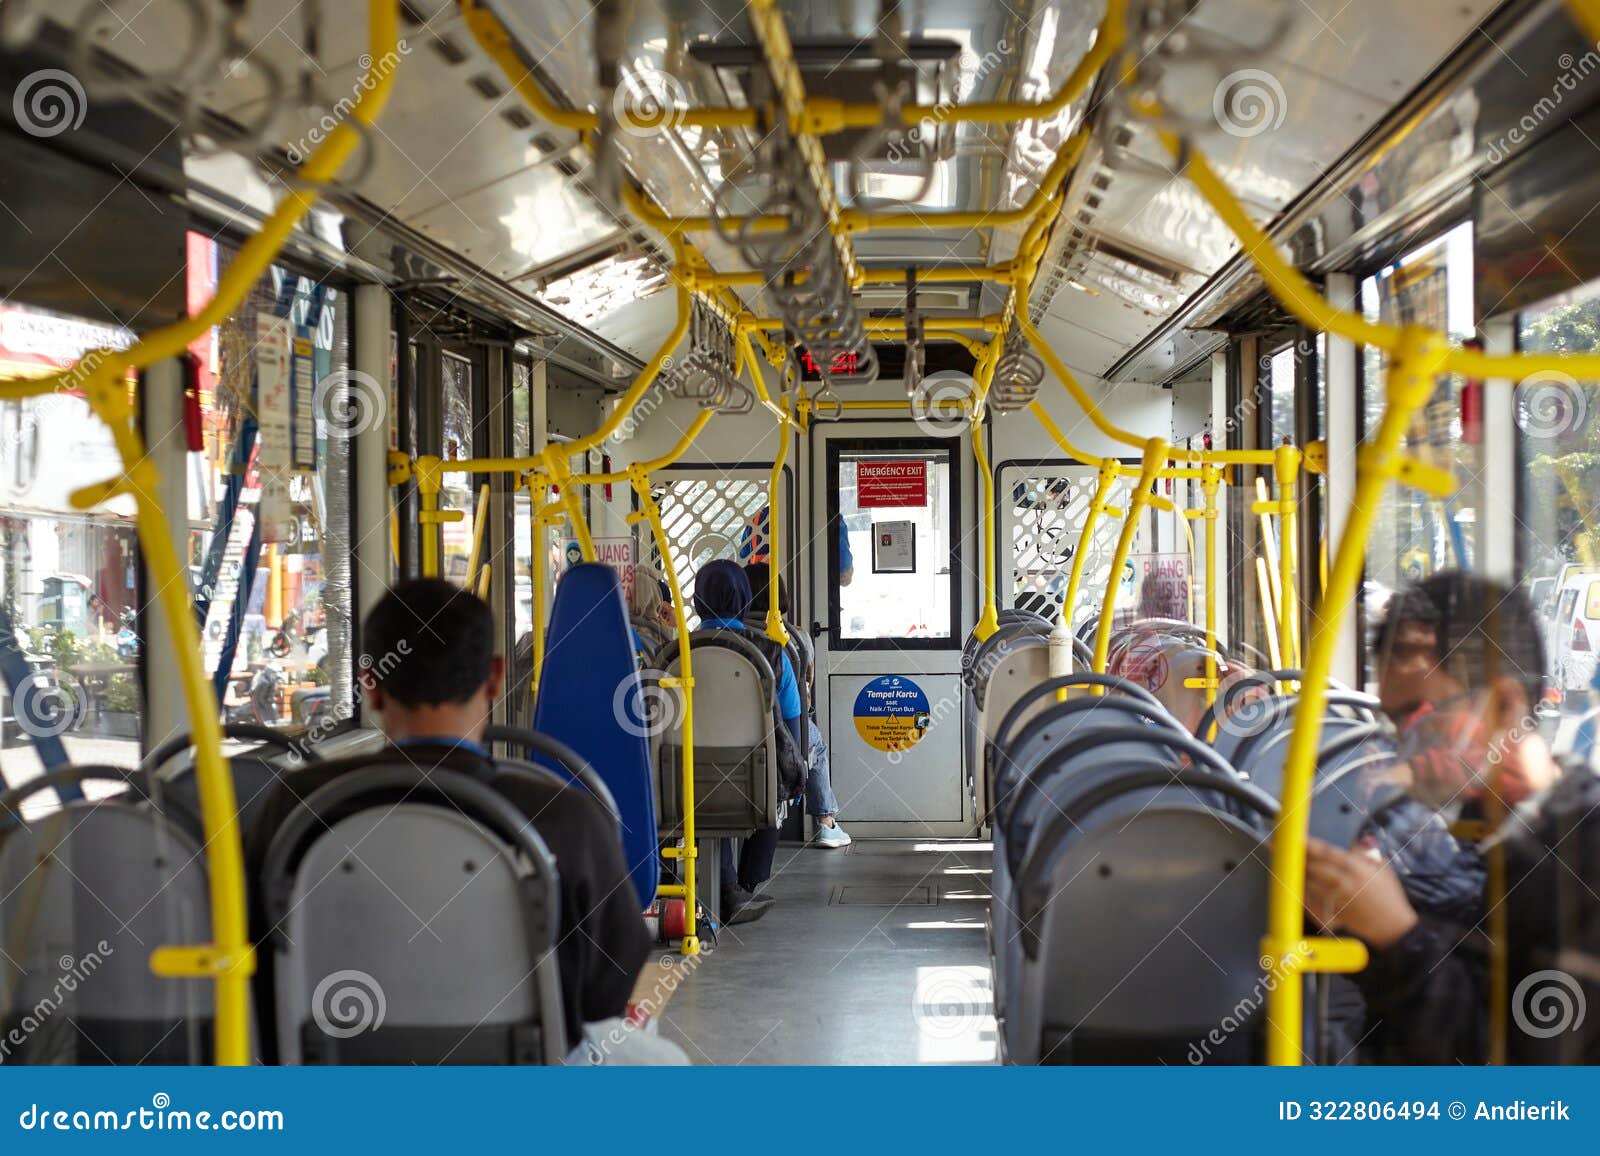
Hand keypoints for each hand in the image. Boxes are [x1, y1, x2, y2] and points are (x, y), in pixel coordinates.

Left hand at [1304, 838, 1418, 949]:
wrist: (1394, 927)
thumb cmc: (1390, 896)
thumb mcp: (1383, 868)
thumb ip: (1365, 854)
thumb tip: (1352, 844)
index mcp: (1356, 868)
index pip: (1326, 852)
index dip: (1308, 844)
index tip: (1295, 838)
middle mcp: (1343, 882)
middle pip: (1313, 866)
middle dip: (1299, 858)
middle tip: (1288, 852)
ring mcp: (1336, 899)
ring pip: (1308, 882)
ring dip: (1299, 874)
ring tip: (1293, 867)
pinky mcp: (1332, 914)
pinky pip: (1310, 901)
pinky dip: (1302, 892)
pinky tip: (1299, 887)